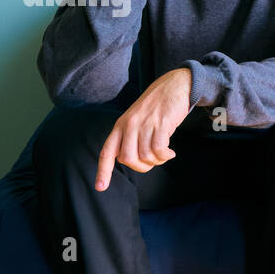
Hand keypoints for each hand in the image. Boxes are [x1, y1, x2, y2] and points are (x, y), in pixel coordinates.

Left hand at [95, 68, 192, 189]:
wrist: (174, 85)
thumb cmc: (157, 106)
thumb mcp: (137, 120)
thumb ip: (130, 137)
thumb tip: (131, 160)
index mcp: (120, 126)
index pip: (107, 152)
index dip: (103, 171)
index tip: (100, 187)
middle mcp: (128, 125)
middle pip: (127, 159)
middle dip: (142, 167)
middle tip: (154, 161)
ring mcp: (144, 124)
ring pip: (144, 156)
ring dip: (157, 161)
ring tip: (165, 154)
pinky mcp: (160, 124)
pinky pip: (158, 150)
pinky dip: (165, 156)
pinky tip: (171, 153)